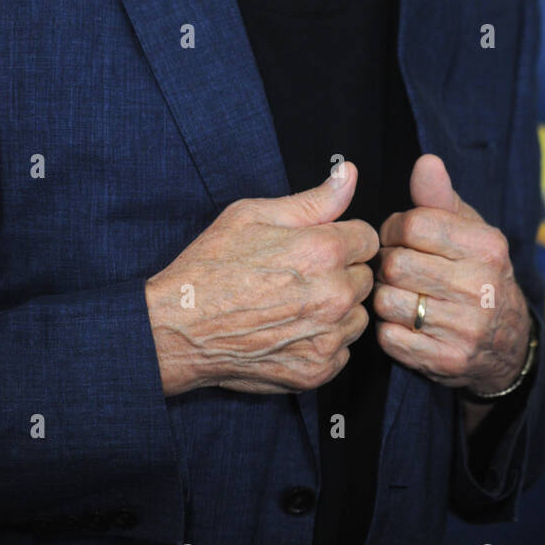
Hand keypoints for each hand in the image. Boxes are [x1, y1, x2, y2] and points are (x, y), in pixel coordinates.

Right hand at [145, 162, 378, 397]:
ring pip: (357, 316)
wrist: (177, 328)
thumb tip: (349, 174)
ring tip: (293, 306)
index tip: (318, 247)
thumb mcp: (253, 215)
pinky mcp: (318, 371)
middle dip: (340, 273)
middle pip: (364, 278)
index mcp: (322, 251)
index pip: (368, 239)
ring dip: (336, 310)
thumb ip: (312, 199)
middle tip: (298, 277)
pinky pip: (342, 350)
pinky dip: (323, 342)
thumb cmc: (210, 267)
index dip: (343, 239)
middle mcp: (333, 295)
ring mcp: (327, 337)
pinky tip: (289, 332)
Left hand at [373, 155, 530, 393]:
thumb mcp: (470, 230)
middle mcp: (480, 287)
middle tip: (396, 268)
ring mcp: (464, 328)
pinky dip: (388, 329)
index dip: (394, 229)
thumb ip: (440, 197)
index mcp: (487, 247)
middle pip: (395, 264)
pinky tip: (406, 322)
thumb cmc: (478, 272)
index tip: (399, 237)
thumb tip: (426, 162)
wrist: (507, 345)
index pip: (413, 225)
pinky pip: (388, 338)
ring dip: (385, 297)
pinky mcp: (445, 360)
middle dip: (387, 263)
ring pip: (386, 301)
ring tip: (401, 293)